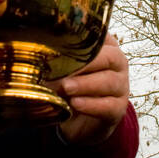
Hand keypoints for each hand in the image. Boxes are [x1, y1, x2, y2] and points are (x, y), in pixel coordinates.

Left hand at [48, 31, 129, 145]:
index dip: (87, 40)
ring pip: (110, 82)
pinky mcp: (118, 108)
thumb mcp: (60, 69)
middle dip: (88, 63)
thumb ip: (56, 58)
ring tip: (66, 88)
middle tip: (65, 70)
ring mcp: (121, 86)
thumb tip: (37, 54)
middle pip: (111, 58)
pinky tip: (76, 104)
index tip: (65, 43)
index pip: (102, 37)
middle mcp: (117, 63)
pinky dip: (92, 105)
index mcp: (105, 46)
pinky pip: (110, 105)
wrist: (76, 120)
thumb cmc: (67, 85)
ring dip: (86, 84)